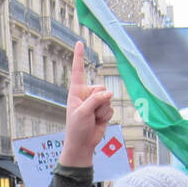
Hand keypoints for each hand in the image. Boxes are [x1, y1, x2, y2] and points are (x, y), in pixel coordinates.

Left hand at [60, 41, 111, 166]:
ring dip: (102, 110)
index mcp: (76, 92)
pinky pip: (111, 108)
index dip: (79, 56)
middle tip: (90, 113)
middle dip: (99, 101)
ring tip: (93, 119)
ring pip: (108, 98)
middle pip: (101, 87)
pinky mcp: (103, 110)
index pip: (78, 71)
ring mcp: (95, 102)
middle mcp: (86, 94)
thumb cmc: (77, 129)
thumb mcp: (83, 113)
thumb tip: (109, 94)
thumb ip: (95, 101)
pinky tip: (98, 122)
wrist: (83, 144)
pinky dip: (106, 116)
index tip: (80, 42)